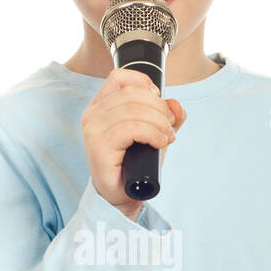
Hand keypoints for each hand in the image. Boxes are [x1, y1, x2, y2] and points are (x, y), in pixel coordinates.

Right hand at [81, 68, 186, 219]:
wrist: (123, 194)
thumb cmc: (135, 163)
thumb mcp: (156, 133)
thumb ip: (168, 117)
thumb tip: (176, 105)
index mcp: (102, 105)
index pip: (120, 77)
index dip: (144, 83)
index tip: (159, 101)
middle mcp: (93, 114)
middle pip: (132, 94)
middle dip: (159, 108)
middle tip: (169, 126)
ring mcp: (93, 129)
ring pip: (133, 110)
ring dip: (158, 123)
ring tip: (167, 137)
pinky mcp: (99, 146)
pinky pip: (130, 129)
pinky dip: (151, 133)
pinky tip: (159, 143)